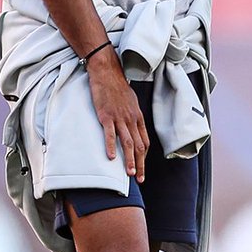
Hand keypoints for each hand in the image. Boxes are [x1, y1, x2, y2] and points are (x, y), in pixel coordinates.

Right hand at [86, 50, 148, 181]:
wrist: (107, 72)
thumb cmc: (118, 87)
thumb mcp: (131, 102)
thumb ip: (132, 116)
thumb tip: (133, 127)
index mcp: (137, 117)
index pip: (144, 141)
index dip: (144, 157)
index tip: (142, 169)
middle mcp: (131, 119)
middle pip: (139, 146)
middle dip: (140, 164)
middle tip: (139, 179)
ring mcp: (119, 118)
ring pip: (127, 143)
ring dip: (129, 160)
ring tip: (129, 174)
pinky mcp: (106, 116)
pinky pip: (110, 134)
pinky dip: (111, 146)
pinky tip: (111, 158)